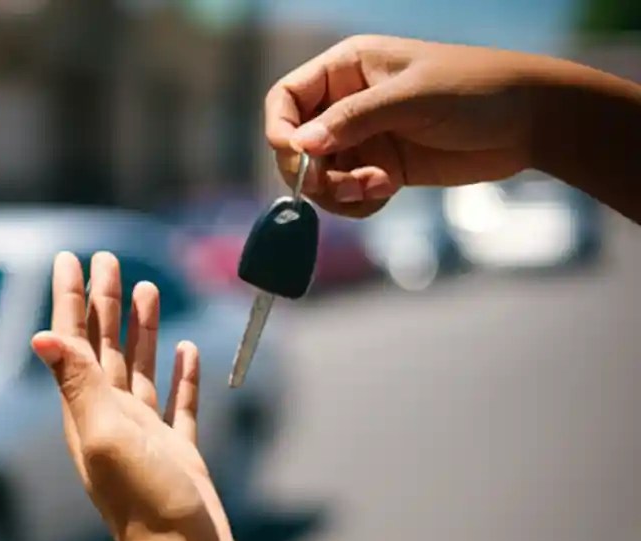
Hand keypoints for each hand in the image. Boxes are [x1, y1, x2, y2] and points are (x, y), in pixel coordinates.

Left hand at [29, 251, 239, 540]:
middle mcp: (109, 421)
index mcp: (85, 414)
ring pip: (139, 368)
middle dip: (103, 301)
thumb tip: (39, 335)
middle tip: (107, 257)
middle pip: (102, 347)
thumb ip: (77, 384)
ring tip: (146, 287)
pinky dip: (182, 374)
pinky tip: (188, 350)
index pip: (72, 341)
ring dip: (141, 328)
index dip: (69, 297)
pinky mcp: (178, 455)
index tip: (68, 256)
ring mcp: (144, 438)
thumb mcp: (106, 437)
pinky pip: (179, 404)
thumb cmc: (144, 507)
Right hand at [265, 35, 537, 217]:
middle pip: (296, 146)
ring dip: (338, 191)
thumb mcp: (409, 99)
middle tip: (343, 185)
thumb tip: (299, 147)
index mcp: (347, 68)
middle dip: (313, 171)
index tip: (295, 157)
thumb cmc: (474, 90)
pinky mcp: (382, 168)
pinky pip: (347, 194)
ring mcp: (364, 138)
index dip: (279, 129)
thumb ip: (352, 120)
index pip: (286, 98)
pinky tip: (387, 192)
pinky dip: (358, 202)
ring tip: (377, 187)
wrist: (530, 121)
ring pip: (320, 176)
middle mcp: (347, 102)